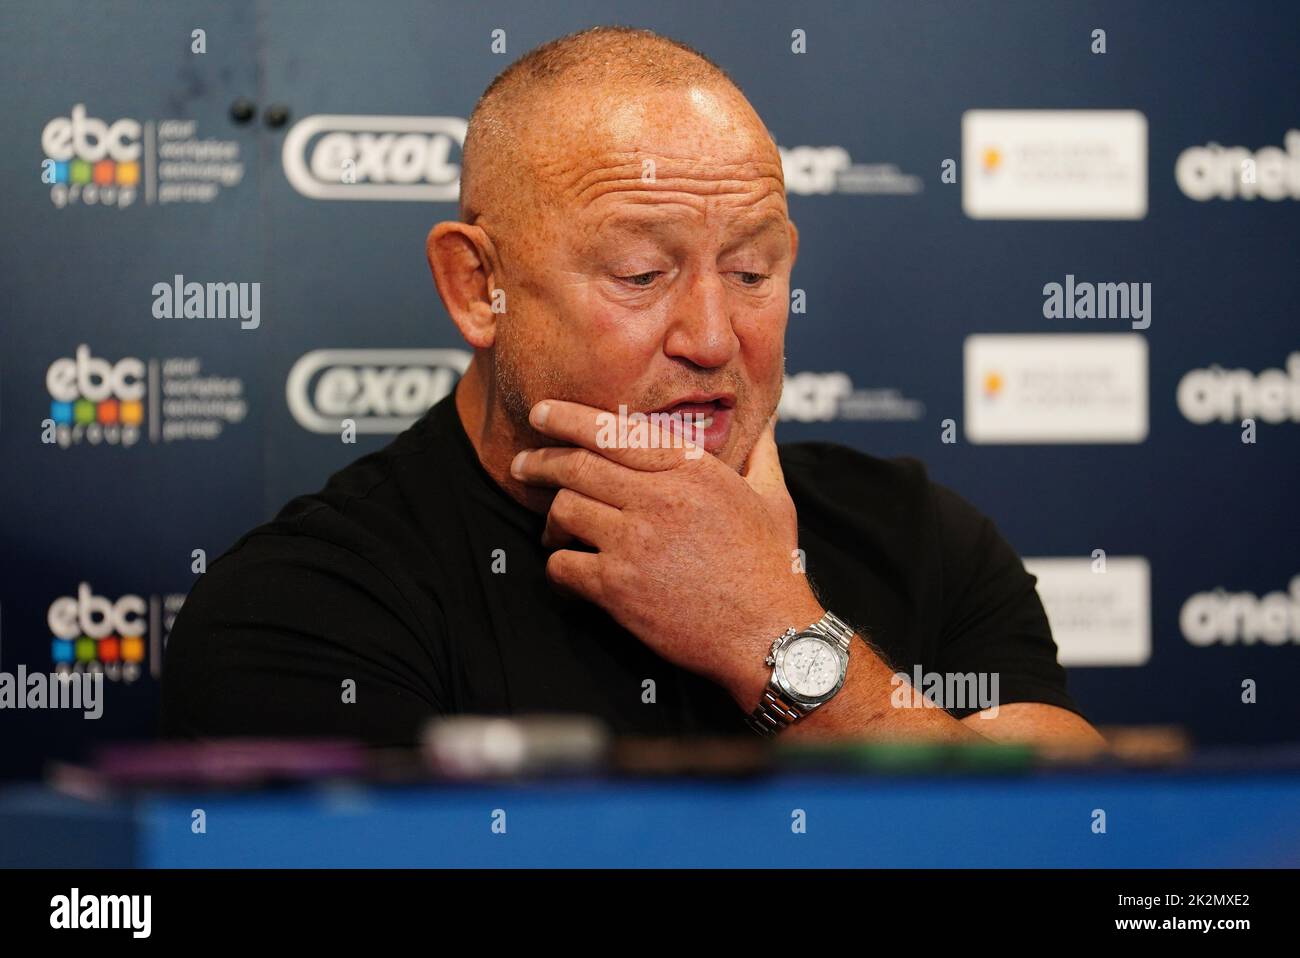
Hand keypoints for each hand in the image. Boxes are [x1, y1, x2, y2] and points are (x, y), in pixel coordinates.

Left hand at [510, 399, 824, 707]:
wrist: (769, 634)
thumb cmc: (772, 568)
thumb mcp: (774, 498)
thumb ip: (761, 453)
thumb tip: (769, 420)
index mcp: (692, 468)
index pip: (613, 430)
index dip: (568, 418)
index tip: (543, 415)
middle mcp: (659, 496)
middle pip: (577, 464)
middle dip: (541, 462)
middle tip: (523, 465)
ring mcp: (635, 541)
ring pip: (564, 509)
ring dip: (551, 520)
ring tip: (554, 531)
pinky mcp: (618, 586)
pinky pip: (562, 564)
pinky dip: (557, 567)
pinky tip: (567, 571)